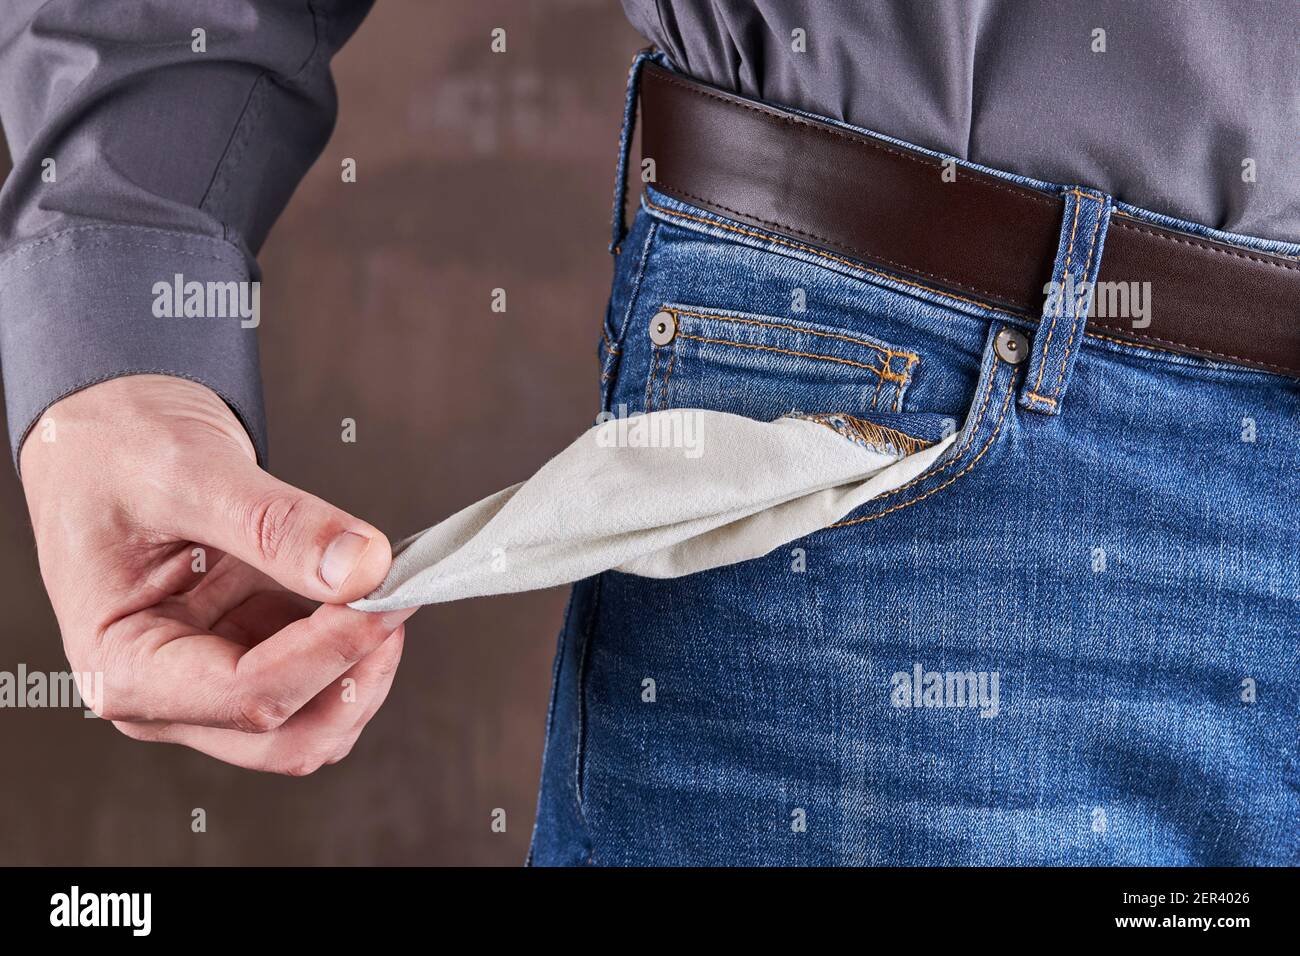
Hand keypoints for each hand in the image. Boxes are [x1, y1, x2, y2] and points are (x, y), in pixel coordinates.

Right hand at [19, 374, 409, 774]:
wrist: (107, 435)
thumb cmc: (116, 454)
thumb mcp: (187, 472)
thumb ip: (276, 523)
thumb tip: (362, 568)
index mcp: (124, 668)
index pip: (248, 694)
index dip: (331, 650)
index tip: (384, 594)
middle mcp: (166, 696)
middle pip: (290, 737)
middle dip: (357, 673)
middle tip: (398, 593)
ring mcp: (210, 684)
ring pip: (316, 720)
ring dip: (364, 662)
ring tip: (382, 581)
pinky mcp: (251, 656)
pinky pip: (323, 679)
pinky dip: (357, 640)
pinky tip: (359, 581)